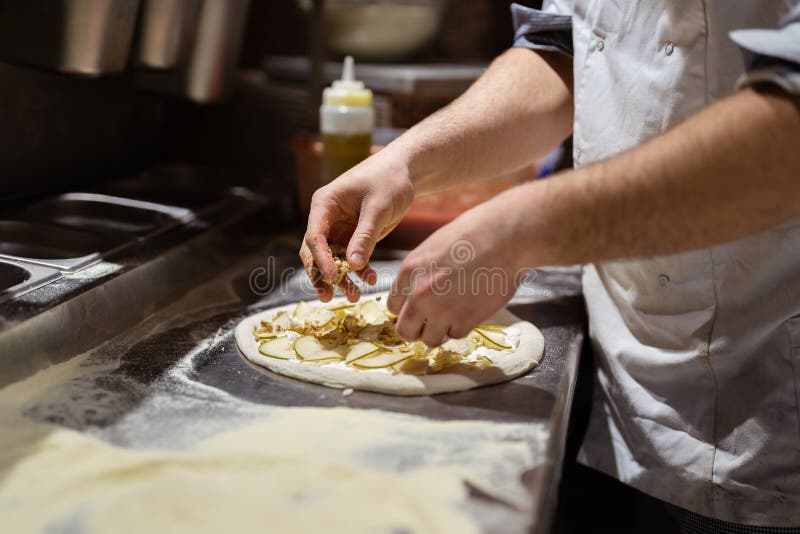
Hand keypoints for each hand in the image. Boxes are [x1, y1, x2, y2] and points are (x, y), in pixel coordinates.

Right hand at [300, 148, 415, 301]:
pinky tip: (370, 281)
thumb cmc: (389, 181)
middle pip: (315, 252)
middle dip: (322, 275)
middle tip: (328, 297)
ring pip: (333, 259)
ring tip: (353, 296)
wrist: (406, 171)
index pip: (315, 236)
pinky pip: (351, 258)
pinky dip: (359, 271)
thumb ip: (365, 236)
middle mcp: (326, 218)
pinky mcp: (354, 236)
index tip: (333, 276)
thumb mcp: (378, 208)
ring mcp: (339, 228)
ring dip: (341, 278)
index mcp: (324, 204)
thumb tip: (352, 265)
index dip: (321, 259)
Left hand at [386, 195, 529, 346]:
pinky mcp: (464, 321)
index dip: (406, 309)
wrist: (505, 238)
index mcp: (408, 272)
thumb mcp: (433, 248)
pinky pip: (455, 335)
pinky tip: (472, 308)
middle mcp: (419, 294)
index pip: (393, 306)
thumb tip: (414, 294)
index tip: (418, 309)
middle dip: (417, 329)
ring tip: (454, 315)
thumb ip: (419, 274)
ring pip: (429, 340)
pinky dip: (463, 327)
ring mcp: (440, 311)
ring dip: (440, 331)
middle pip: (405, 330)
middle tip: (431, 323)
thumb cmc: (474, 236)